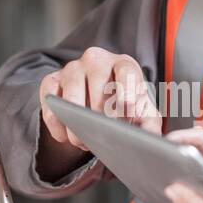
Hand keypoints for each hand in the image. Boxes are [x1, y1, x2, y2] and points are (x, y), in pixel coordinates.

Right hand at [39, 47, 162, 151]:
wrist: (96, 101)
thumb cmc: (122, 105)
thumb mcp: (142, 113)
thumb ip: (150, 125)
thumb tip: (152, 140)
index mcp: (124, 64)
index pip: (127, 72)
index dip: (128, 89)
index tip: (127, 108)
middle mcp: (97, 60)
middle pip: (98, 89)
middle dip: (102, 118)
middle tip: (105, 137)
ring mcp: (72, 69)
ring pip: (71, 98)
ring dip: (78, 125)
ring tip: (85, 142)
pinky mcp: (51, 81)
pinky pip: (50, 104)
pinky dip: (57, 125)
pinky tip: (67, 137)